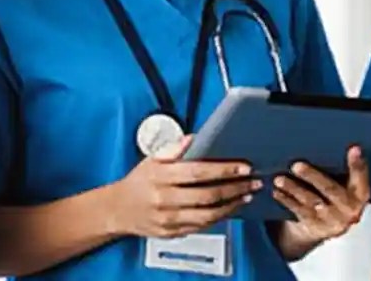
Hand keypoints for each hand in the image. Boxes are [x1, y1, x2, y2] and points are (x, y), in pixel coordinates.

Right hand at [107, 135, 261, 238]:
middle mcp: (164, 199)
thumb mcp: (151, 159)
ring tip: (246, 194)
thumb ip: (174, 149)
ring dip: (232, 205)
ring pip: (207, 215)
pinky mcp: (172, 233)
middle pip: (207, 195)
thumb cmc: (137, 182)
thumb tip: (195, 138)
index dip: (223, 170)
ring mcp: (168, 218)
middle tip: (252, 180)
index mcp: (160, 177)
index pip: (198, 172)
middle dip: (235, 187)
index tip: (242, 166)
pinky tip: (230, 208)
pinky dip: (219, 217)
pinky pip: (201, 227)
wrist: (118, 210)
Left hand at [273, 145, 369, 251]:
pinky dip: (287, 201)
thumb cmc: (337, 193)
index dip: (358, 163)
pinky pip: (300, 212)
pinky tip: (277, 192)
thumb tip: (335, 141)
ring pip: (312, 202)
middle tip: (296, 165)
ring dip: (294, 189)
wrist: (329, 225)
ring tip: (279, 179)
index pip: (361, 175)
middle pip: (331, 190)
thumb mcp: (346, 182)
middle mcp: (350, 208)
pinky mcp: (316, 227)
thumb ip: (344, 166)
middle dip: (313, 177)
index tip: (354, 148)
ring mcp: (333, 220)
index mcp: (360, 193)